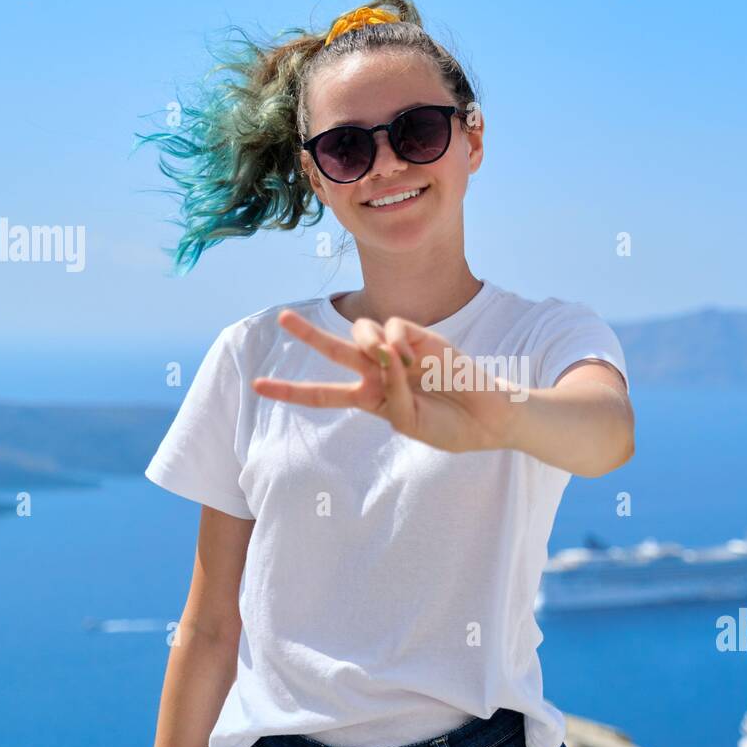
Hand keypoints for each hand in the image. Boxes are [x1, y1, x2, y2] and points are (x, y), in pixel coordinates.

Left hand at [251, 309, 522, 453]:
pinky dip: (397, 345)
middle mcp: (380, 372)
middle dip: (308, 335)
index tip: (257, 386)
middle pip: (335, 351)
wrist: (490, 417)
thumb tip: (383, 353)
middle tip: (282, 319)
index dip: (291, 391)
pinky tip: (415, 359)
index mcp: (372, 400)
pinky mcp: (421, 335)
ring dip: (366, 343)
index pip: (323, 394)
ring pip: (361, 333)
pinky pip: (392, 329)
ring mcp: (399, 352)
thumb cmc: (451, 428)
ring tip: (389, 359)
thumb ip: (391, 394)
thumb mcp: (411, 424)